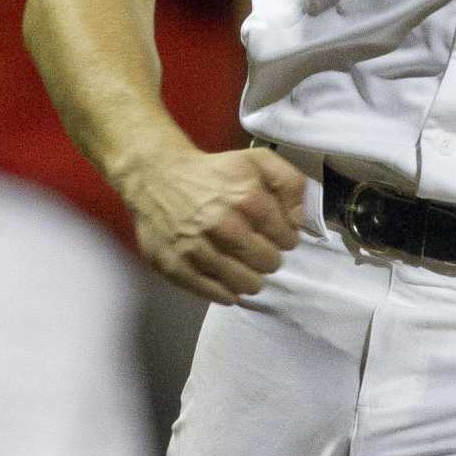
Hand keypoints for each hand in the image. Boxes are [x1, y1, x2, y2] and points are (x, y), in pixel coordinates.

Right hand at [120, 145, 307, 303]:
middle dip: (268, 258)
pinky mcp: (177, 266)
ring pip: (244, 284)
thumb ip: (289, 183)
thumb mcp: (257, 160)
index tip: (275, 234)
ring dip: (250, 278)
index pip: (286, 238)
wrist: (157, 175)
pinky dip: (226, 292)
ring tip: (244, 265)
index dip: (284, 237)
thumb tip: (299, 220)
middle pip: (268, 263)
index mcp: (247, 197)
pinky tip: (227, 281)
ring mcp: (197, 248)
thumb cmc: (214, 171)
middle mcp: (222, 224)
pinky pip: (215, 295)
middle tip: (257, 249)